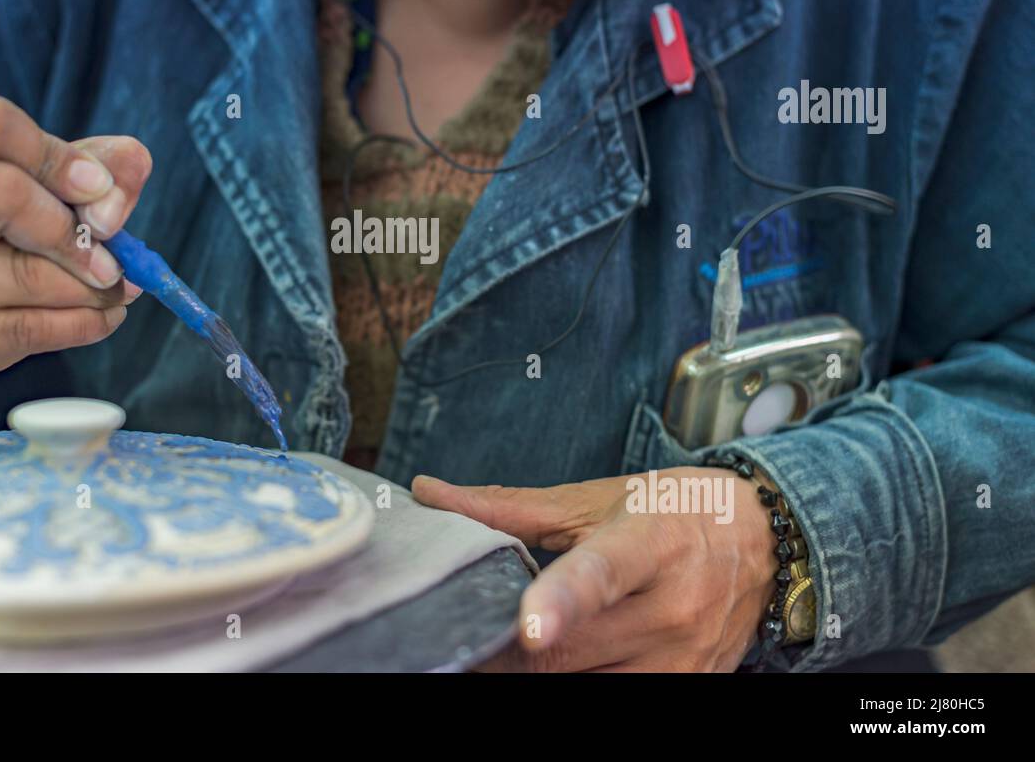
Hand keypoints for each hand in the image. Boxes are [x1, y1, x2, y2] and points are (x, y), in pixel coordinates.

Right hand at [0, 97, 151, 377]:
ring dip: (88, 288)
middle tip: (116, 258)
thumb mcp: (38, 171)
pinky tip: (101, 317)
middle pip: (2, 196)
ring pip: (19, 275)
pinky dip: (78, 325)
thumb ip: (96, 163)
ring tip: (117, 289)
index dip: (59, 156)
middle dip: (75, 232)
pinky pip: (18, 330)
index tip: (99, 188)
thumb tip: (121, 186)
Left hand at [412, 467, 778, 671]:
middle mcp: (673, 607)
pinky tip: (565, 660)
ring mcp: (685, 660)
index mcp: (649, 541)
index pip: (601, 574)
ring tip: (520, 645)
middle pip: (571, 649)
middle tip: (469, 635)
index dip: (563, 600)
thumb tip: (428, 494)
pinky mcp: (692, 689)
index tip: (531, 625)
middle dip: (508, 649)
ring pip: (585, 686)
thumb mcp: (596, 498)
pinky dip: (578, 683)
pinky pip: (615, 700)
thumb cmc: (673, 510)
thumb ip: (508, 506)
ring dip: (537, 672)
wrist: (767, 541)